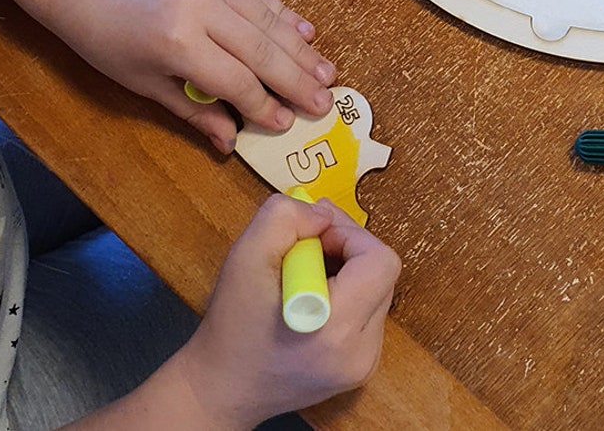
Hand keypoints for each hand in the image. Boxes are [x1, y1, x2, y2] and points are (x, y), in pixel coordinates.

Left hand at [48, 0, 336, 151]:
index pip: (236, 80)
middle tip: (325, 103)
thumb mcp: (143, 83)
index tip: (286, 124)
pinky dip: (283, 15)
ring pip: (268, 20)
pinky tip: (305, 33)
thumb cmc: (106, 38)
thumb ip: (193, 110)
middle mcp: (201, 7)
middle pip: (262, 50)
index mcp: (178, 43)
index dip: (263, 105)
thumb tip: (231, 140)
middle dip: (296, 80)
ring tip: (327, 73)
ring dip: (301, 49)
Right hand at [173, 194, 401, 426]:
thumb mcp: (245, 256)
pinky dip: (347, 296)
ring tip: (305, 276)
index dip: (349, 235)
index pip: (380, 261)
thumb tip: (324, 214)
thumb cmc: (231, 325)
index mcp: (335, 328)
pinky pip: (369, 313)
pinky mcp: (359, 370)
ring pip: (377, 291)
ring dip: (347, 271)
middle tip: (306, 249)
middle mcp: (359, 353)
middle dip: (347, 249)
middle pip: (382, 273)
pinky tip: (312, 300)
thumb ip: (285, 218)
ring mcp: (363, 365)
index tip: (312, 238)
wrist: (221, 389)